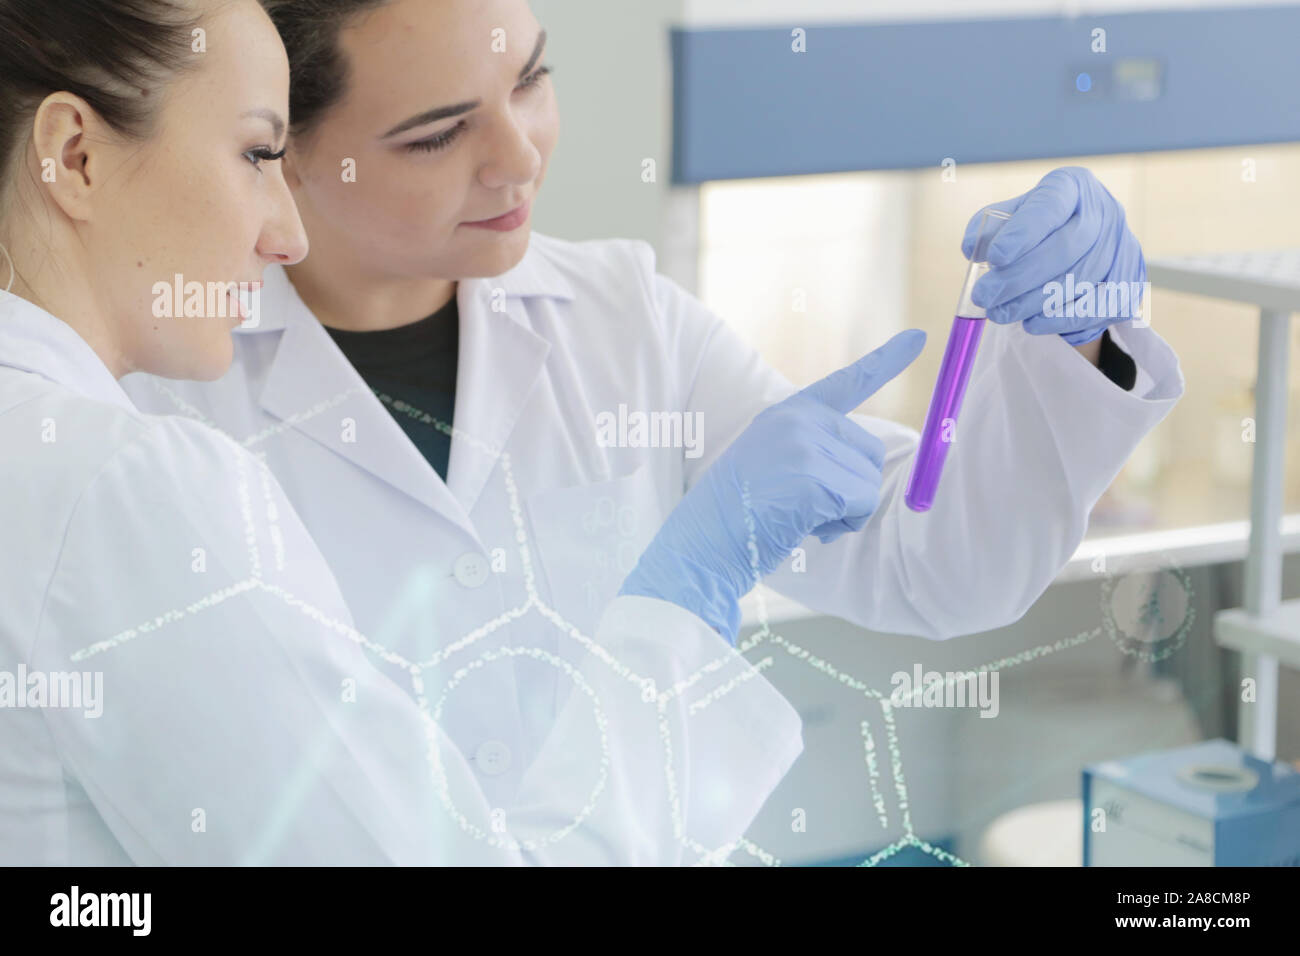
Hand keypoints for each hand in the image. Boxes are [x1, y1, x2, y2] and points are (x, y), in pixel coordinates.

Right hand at [619, 330, 926, 643]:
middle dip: (853, 489)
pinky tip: (805, 527)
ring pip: (868, 481)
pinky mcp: (812, 475)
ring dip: (847, 512)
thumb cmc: (741, 517)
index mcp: (788, 413)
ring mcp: (804, 444)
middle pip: (870, 452)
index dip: (886, 360)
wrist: (703, 542)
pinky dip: (843, 524)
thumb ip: (817, 456)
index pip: (846, 383)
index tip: (918, 338)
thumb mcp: (775, 468)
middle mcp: (799, 419)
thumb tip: (869, 468)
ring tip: (801, 517)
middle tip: (809, 508)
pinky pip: (860, 502)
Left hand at [962, 166, 1145, 345]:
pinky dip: (1060, 318)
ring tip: (999, 313)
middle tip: (985, 297)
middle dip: (1019, 278)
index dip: (1023, 233)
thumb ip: (988, 229)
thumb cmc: (1036, 230)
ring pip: (1079, 280)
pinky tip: (1031, 323)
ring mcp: (1122, 245)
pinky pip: (1096, 305)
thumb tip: (973, 249)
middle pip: (1065, 248)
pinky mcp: (1129, 279)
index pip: (1050, 207)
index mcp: (1072, 187)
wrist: (1080, 248)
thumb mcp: (1010, 218)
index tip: (994, 258)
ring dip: (1033, 302)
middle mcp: (1104, 211)